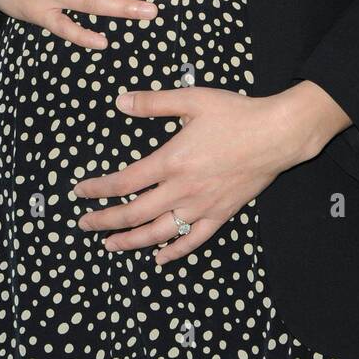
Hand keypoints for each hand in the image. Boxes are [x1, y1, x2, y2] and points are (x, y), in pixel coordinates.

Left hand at [72, 81, 349, 262]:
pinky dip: (173, 252)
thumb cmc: (235, 114)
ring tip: (110, 245)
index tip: (80, 192)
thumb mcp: (192, 100)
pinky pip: (193, 240)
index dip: (98, 189)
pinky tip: (159, 257)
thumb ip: (154, 103)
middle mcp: (182, 189)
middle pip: (134, 213)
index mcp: (171, 161)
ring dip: (130, 241)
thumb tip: (120, 102)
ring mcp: (201, 206)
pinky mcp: (221, 214)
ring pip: (158, 233)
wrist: (278, 134)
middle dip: (105, 221)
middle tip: (84, 225)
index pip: (124, 181)